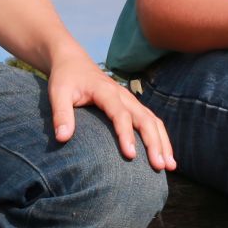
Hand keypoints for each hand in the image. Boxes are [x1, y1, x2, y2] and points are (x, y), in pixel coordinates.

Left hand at [47, 51, 175, 170]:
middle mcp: (123, 95)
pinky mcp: (132, 106)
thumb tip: (62, 138)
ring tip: (169, 166)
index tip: (131, 155)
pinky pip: (152, 121)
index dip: (126, 134)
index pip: (120, 114)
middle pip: (145, 118)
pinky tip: (165, 155)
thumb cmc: (65, 79)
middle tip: (159, 166)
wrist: (74, 62)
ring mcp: (130, 100)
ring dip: (163, 142)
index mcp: (106, 91)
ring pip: (153, 120)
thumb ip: (60, 114)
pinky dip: (161, 137)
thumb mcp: (57, 93)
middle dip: (154, 143)